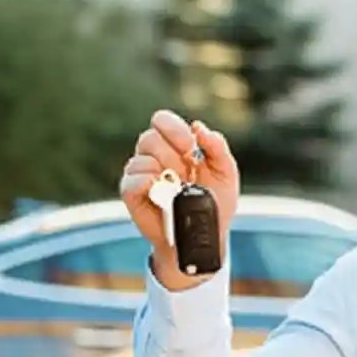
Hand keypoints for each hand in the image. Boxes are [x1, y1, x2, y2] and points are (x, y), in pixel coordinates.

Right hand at [118, 109, 239, 289]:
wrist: (206, 235)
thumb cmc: (215, 202)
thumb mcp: (226, 173)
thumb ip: (217, 147)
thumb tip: (199, 127)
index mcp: (176, 146)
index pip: (162, 121)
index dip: (173, 128)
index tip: (190, 147)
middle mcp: (155, 156)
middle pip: (149, 138)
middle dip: (172, 155)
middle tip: (188, 173)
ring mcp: (142, 175)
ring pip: (141, 159)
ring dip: (164, 173)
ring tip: (179, 190)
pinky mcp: (132, 195)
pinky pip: (131, 181)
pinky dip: (147, 184)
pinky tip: (163, 193)